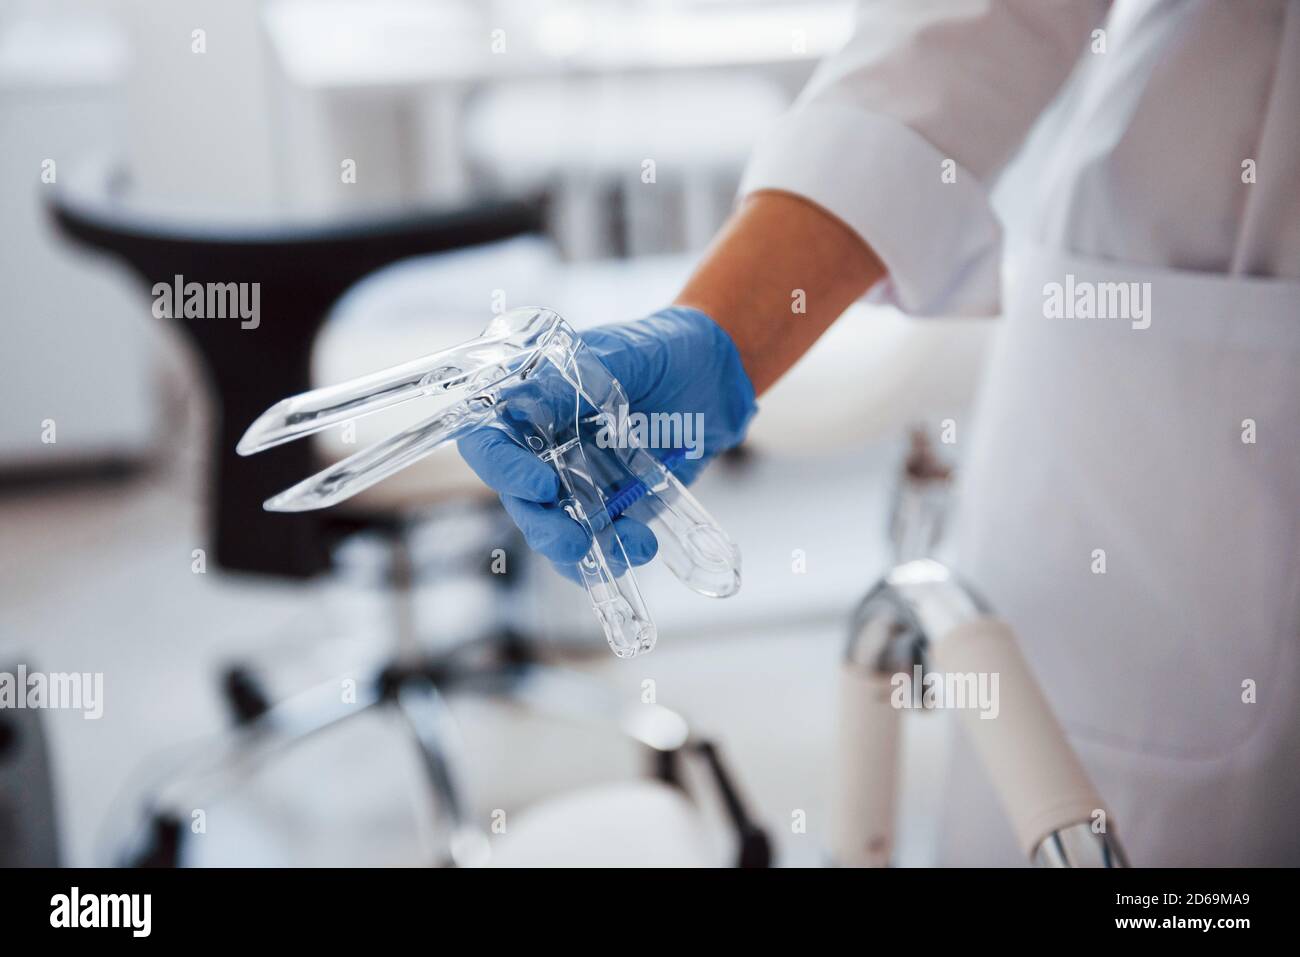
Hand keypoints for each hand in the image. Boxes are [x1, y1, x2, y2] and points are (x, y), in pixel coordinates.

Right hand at [457, 306, 756, 577]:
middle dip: (543, 527)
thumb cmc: (660, 347)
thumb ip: (574, 382)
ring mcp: (579, 484)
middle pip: (521, 501)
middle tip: (575, 540)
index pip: (490, 443)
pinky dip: (615, 554)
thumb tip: (525, 403)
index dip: (503, 470)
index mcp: (530, 407)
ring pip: (556, 531)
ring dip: (578, 552)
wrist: (717, 371)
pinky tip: (641, 546)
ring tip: (621, 549)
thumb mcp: (620, 355)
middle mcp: (546, 451)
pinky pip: (601, 543)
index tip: (542, 485)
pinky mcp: (617, 508)